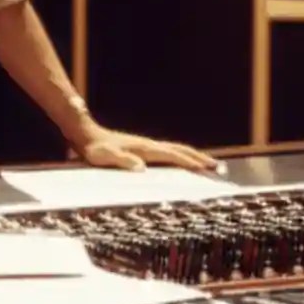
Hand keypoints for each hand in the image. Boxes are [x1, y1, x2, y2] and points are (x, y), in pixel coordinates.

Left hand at [78, 126, 219, 172]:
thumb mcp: (105, 156)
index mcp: (144, 148)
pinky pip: (167, 153)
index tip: (207, 169)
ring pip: (175, 150)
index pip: (173, 155)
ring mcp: (146, 146)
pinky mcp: (141, 149)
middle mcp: (148, 145)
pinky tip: (181, 164)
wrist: (85, 134)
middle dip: (199, 158)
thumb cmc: (94, 149)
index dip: (190, 162)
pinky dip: (180, 157)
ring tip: (208, 165)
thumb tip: (141, 168)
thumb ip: (122, 161)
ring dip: (192, 156)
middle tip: (217, 167)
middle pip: (180, 150)